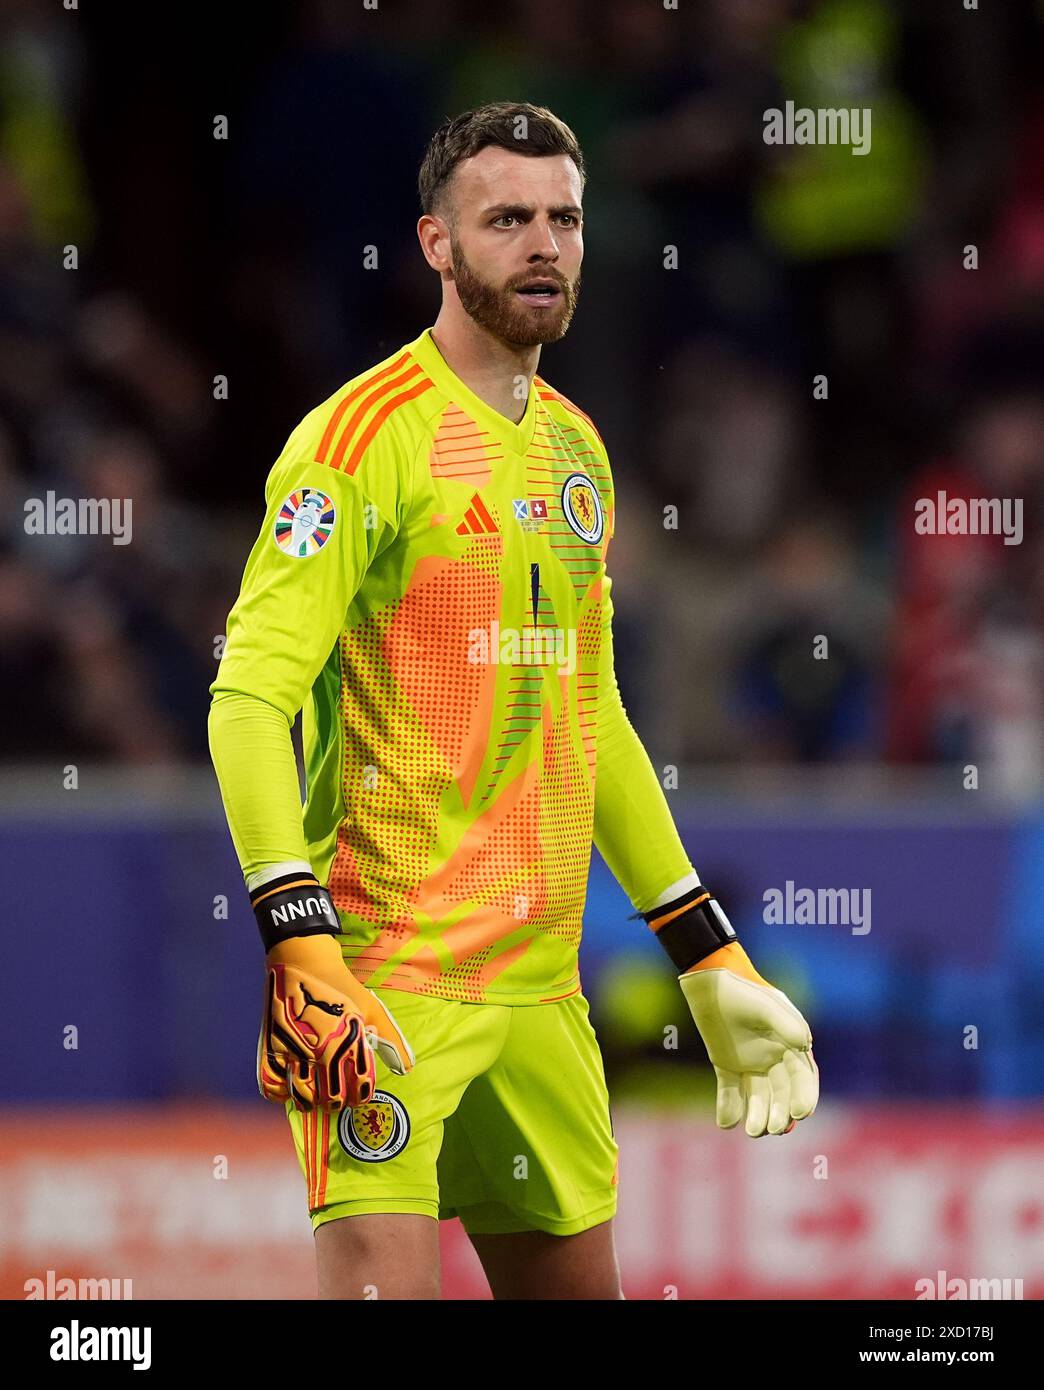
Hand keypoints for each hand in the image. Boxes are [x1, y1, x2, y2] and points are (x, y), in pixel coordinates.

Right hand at [258, 933, 413, 1110]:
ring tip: (316, 1095)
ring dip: (312, 1102)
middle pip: (332, 1100)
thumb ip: (390, 1038)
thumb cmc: (342, 986)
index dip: (361, 1096)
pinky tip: (290, 1087)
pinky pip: (272, 1086)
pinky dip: (281, 1094)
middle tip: (338, 1095)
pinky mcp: (270, 1047)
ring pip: (303, 1098)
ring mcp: (294, 1051)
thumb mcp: (372, 1008)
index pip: (360, 1089)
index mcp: (349, 1042)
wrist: (304, 961)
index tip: (358, 1092)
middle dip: (338, 1102)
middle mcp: (321, 1051)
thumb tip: (406, 1067)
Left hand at [679, 943, 818, 1136]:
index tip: (800, 1114)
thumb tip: (805, 1045)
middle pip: (781, 1093)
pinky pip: (729, 1090)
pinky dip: (728, 1107)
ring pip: (757, 1096)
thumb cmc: (743, 990)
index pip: (803, 1078)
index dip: (804, 1097)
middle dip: (779, 1113)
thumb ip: (786, 1024)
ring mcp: (750, 1062)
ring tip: (751, 1130)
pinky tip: (725, 1122)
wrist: (710, 979)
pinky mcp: (726, 1063)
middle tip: (771, 1128)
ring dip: (756, 1114)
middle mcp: (774, 1057)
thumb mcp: (766, 1006)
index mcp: (791, 1044)